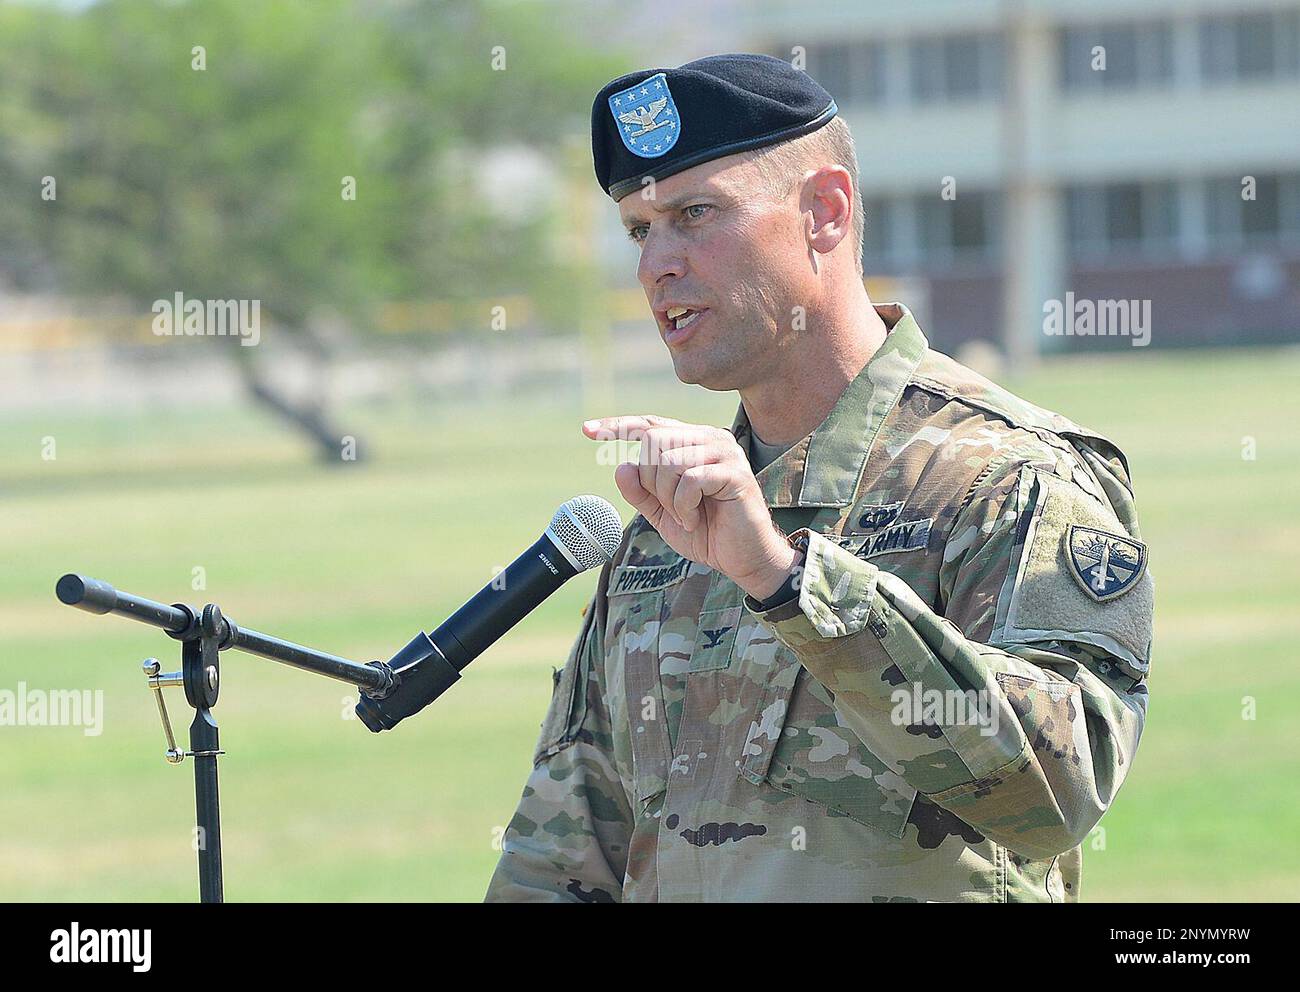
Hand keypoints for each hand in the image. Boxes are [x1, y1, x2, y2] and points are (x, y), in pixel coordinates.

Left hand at [583, 415, 797, 599]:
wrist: (743, 558)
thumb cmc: (706, 532)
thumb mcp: (662, 512)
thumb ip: (641, 491)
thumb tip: (621, 466)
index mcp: (693, 442)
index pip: (649, 425)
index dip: (618, 426)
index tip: (586, 429)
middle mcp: (710, 439)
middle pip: (653, 441)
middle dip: (651, 482)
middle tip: (670, 508)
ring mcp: (725, 453)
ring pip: (668, 461)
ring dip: (668, 498)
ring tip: (686, 516)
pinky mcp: (735, 472)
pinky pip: (690, 480)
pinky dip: (683, 506)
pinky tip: (694, 519)